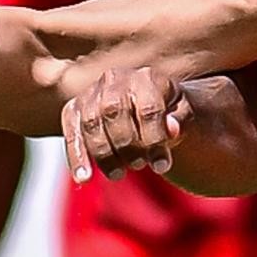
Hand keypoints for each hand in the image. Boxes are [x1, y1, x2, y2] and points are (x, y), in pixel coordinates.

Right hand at [61, 64, 185, 183]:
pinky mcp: (74, 110)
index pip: (147, 107)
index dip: (154, 139)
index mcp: (147, 77)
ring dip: (103, 154)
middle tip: (139, 166)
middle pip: (113, 111)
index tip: (162, 166)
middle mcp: (115, 79)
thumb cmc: (170, 114)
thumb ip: (181, 120)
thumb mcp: (185, 116)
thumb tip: (172, 128)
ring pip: (90, 123)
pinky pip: (71, 132)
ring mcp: (92, 93)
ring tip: (118, 175)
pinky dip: (76, 156)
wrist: (150, 108)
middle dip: (126, 145)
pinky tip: (84, 178)